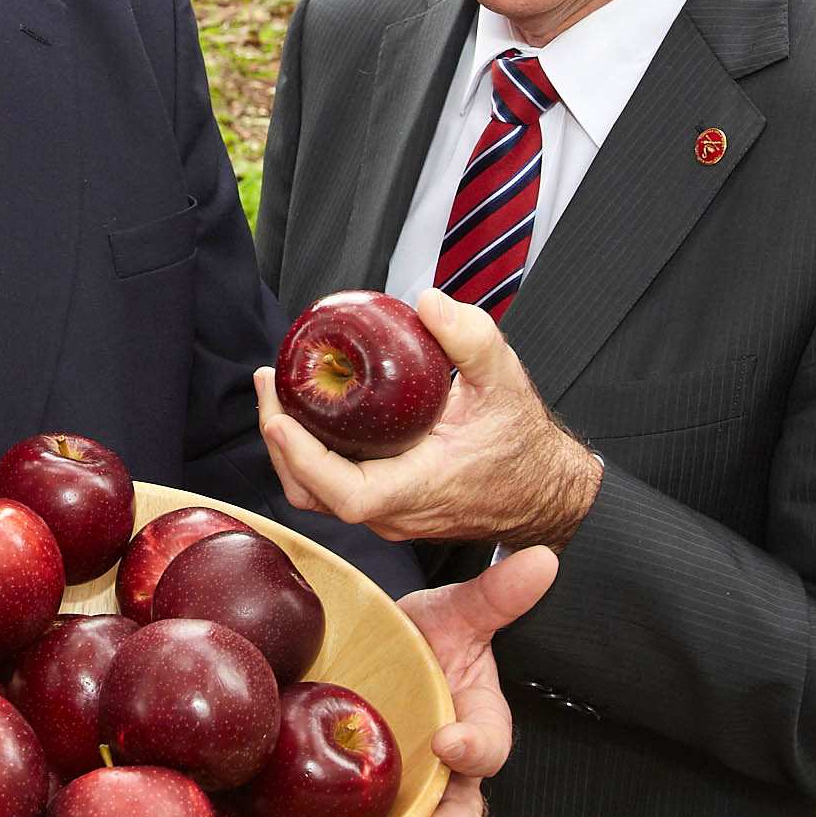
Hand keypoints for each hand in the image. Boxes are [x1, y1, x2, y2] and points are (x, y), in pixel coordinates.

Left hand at [255, 288, 601, 548]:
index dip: (305, 460)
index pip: (347, 494)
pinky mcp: (386, 505)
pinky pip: (332, 488)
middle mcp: (397, 511)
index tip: (280, 420)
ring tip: (276, 393)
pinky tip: (305, 412)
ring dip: (288, 447)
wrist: (546, 490)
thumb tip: (428, 302)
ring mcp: (388, 513)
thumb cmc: (524, 442)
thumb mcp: (504, 380)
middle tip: (269, 385)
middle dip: (280, 442)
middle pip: (313, 493)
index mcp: (421, 488)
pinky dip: (308, 454)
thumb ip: (471, 338)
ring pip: (317, 494)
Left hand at [378, 545, 557, 816]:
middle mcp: (453, 766)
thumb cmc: (426, 635)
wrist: (383, 652)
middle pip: (461, 813)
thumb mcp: (455, 611)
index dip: (475, 748)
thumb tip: (543, 559)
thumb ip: (496, 595)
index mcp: (479, 721)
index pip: (489, 744)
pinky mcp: (383, 797)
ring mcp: (418, 786)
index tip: (450, 742)